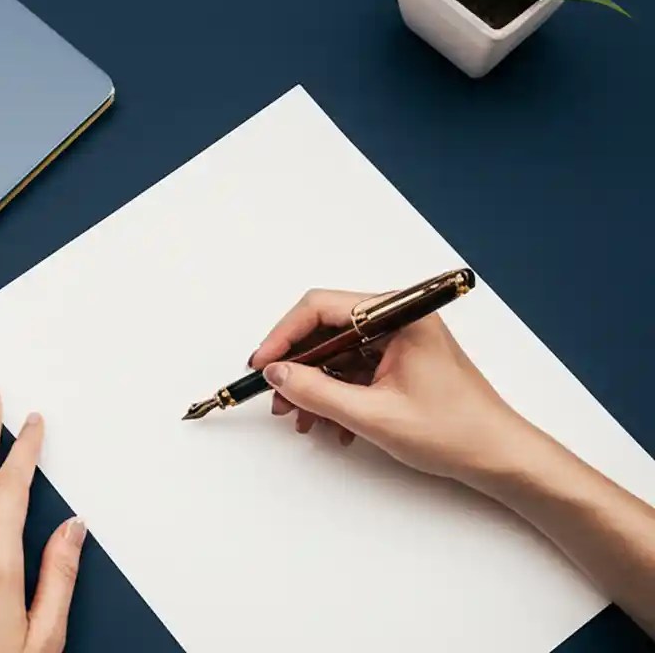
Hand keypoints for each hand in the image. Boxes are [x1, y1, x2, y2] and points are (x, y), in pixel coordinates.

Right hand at [250, 289, 550, 484]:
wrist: (499, 456)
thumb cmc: (455, 431)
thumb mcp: (373, 414)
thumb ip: (316, 391)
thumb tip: (277, 374)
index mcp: (400, 314)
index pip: (321, 307)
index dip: (283, 335)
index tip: (263, 364)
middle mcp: (399, 318)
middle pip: (326, 329)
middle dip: (297, 366)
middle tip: (278, 397)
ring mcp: (400, 340)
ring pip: (336, 352)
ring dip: (314, 386)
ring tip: (302, 418)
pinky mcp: (400, 361)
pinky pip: (353, 369)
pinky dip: (335, 394)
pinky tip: (331, 425)